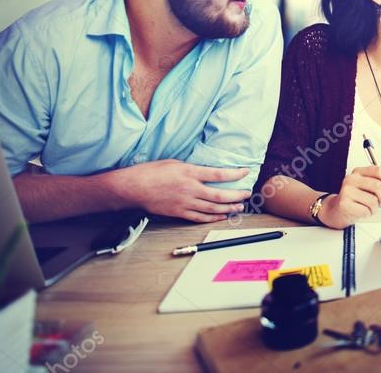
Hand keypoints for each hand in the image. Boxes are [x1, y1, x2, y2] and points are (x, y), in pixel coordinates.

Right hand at [112, 160, 250, 222]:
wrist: (133, 187)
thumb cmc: (151, 172)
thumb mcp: (175, 162)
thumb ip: (192, 168)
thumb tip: (206, 171)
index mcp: (190, 172)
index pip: (219, 174)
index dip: (235, 174)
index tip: (246, 172)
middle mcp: (190, 189)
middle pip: (219, 195)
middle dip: (236, 196)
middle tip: (247, 194)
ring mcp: (185, 203)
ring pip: (212, 209)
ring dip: (228, 209)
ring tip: (239, 207)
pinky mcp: (178, 212)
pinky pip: (199, 217)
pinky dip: (213, 217)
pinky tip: (221, 216)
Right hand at [321, 166, 380, 228]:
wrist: (333, 211)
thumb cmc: (352, 199)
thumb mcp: (364, 187)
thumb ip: (378, 184)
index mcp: (357, 172)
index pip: (377, 171)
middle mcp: (351, 179)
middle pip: (377, 185)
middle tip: (379, 202)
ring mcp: (347, 191)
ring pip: (373, 200)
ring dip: (374, 208)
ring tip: (367, 208)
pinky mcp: (345, 204)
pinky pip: (366, 210)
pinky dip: (368, 214)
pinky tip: (361, 212)